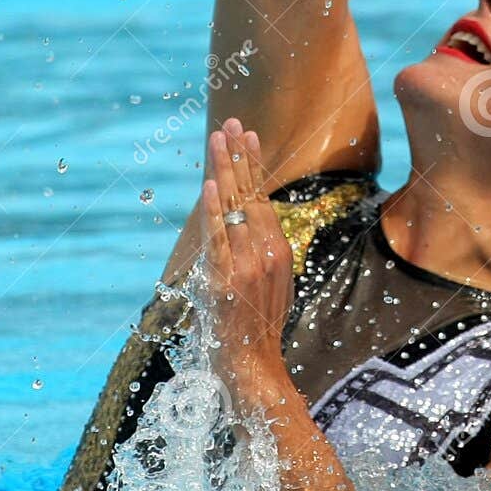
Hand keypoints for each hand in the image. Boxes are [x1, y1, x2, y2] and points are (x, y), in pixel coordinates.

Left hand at [200, 118, 295, 393]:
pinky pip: (219, 235)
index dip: (255, 165)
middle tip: (233, 124)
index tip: (248, 136)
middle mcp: (267, 250)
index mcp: (279, 249)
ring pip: (235, 206)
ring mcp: (248, 262)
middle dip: (240, 155)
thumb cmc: (257, 329)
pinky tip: (211, 184)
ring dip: (225, 169)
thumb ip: (260, 256)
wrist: (254, 367)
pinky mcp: (227, 277)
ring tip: (218, 138)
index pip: (263, 196)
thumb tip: (247, 230)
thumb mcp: (269, 286)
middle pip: (251, 192)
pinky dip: (214, 208)